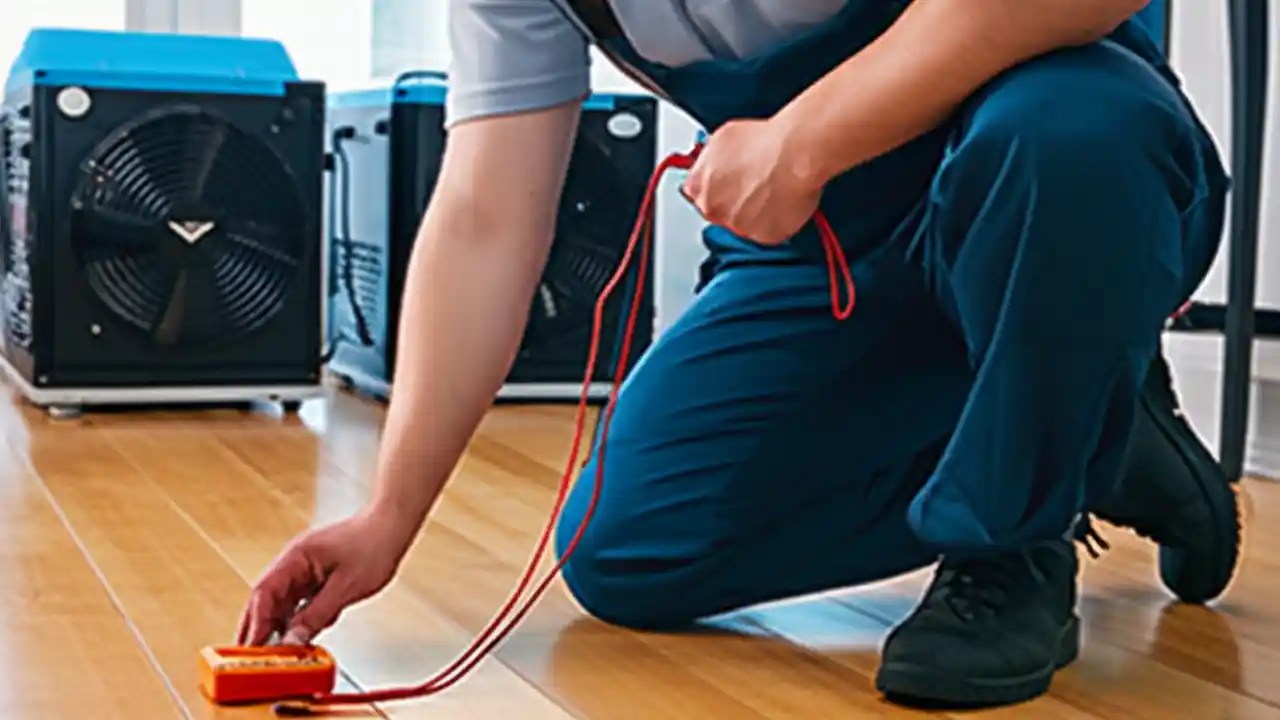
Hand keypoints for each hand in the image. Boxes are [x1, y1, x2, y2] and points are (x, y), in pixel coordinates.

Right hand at [237, 508, 412, 645]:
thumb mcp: (346, 587)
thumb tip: (293, 639)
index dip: (256, 623)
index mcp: (296, 558)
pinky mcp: (317, 577)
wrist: (392, 526)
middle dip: (259, 628)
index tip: (251, 648)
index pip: (264, 593)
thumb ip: (317, 615)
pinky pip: (300, 602)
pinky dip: (299, 619)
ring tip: (277, 652)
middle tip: (252, 657)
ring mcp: (305, 570)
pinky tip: (305, 634)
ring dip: (280, 626)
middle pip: (267, 600)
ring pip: (283, 603)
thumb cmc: (373, 545)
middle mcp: (294, 563)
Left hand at [682, 118, 825, 245]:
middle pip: (720, 211)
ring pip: (744, 223)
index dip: (717, 186)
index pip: (699, 194)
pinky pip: (768, 230)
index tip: (728, 182)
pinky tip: (783, 199)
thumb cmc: (763, 142)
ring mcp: (738, 225)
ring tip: (772, 187)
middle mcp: (713, 209)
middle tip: (754, 182)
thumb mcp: (722, 139)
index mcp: (697, 186)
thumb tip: (714, 164)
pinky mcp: (764, 236)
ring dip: (755, 210)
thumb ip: (710, 161)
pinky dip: (776, 219)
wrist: (794, 153)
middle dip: (735, 200)